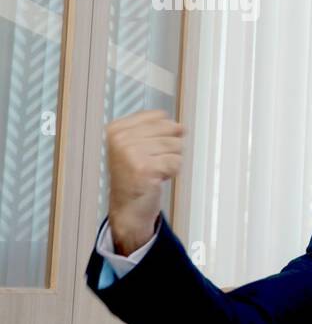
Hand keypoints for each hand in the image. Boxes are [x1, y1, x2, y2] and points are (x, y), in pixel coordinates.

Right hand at [106, 110, 184, 254]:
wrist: (128, 208)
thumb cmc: (134, 176)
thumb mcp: (135, 146)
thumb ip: (155, 130)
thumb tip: (182, 126)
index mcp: (117, 129)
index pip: (158, 116)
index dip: (165, 132)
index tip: (152, 147)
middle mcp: (121, 139)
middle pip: (170, 129)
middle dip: (170, 148)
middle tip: (154, 162)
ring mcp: (131, 153)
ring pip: (176, 145)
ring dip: (171, 160)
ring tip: (155, 170)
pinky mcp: (144, 168)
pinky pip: (176, 162)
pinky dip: (172, 172)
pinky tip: (157, 178)